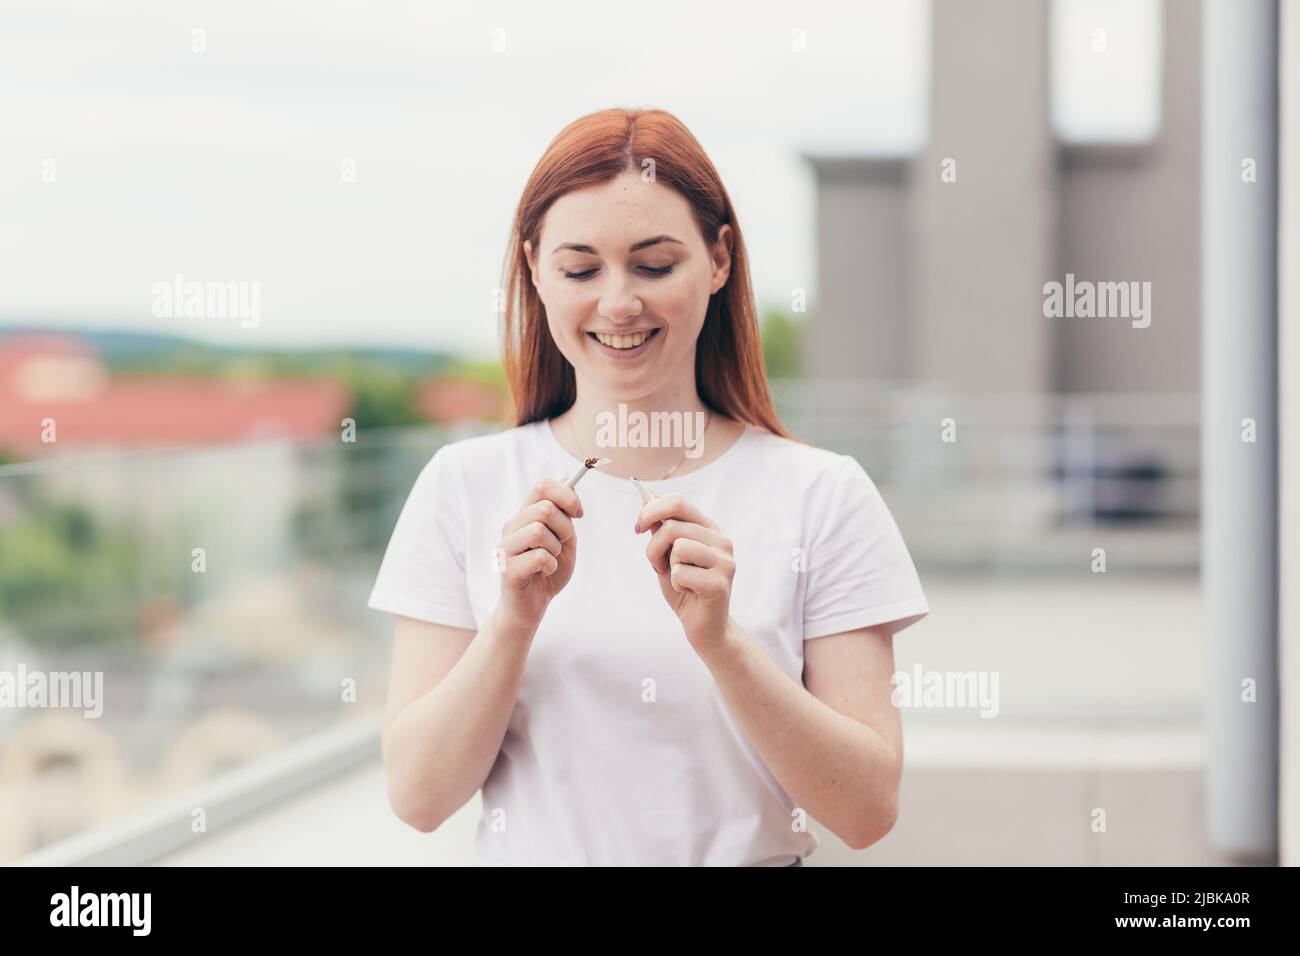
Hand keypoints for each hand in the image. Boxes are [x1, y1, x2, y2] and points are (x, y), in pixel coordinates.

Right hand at [495, 478, 582, 631]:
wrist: (532, 606)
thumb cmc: (548, 570)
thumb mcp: (563, 538)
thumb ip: (564, 512)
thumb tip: (566, 476)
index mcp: (525, 515)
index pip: (541, 486)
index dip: (566, 494)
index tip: (579, 513)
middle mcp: (512, 527)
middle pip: (544, 508)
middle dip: (565, 527)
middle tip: (563, 543)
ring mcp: (506, 547)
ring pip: (539, 531)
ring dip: (556, 547)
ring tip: (552, 558)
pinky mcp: (507, 569)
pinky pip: (539, 557)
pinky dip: (551, 566)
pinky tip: (545, 572)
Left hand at [635, 495, 734, 651]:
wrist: (705, 627)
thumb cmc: (685, 589)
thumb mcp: (667, 555)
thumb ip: (661, 528)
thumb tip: (646, 496)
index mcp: (709, 529)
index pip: (678, 503)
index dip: (651, 511)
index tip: (637, 528)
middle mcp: (721, 541)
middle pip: (673, 526)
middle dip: (653, 548)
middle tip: (658, 566)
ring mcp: (724, 561)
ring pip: (678, 547)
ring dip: (667, 568)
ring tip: (679, 581)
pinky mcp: (720, 583)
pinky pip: (681, 574)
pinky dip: (677, 586)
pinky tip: (690, 593)